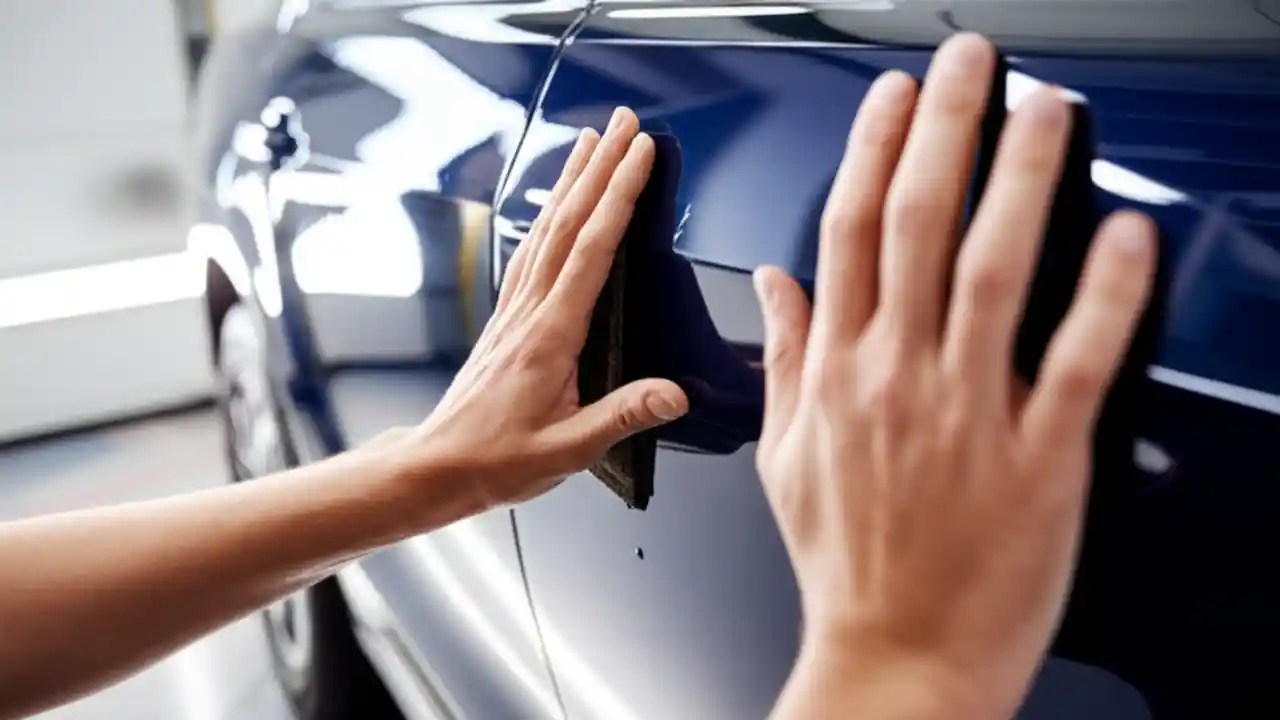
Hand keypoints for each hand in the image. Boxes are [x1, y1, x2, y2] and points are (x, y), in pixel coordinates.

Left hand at [395, 108, 686, 513]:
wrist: (440, 465)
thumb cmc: (498, 460)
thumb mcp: (569, 449)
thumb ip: (623, 415)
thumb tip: (674, 393)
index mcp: (551, 336)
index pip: (593, 250)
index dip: (619, 196)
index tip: (640, 155)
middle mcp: (530, 311)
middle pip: (569, 222)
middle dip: (600, 167)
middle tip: (624, 123)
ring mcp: (515, 310)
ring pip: (546, 229)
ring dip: (572, 180)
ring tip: (591, 142)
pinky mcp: (508, 318)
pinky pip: (531, 251)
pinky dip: (549, 215)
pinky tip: (557, 203)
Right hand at [755, 35, 1155, 717]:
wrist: (896, 657)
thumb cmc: (847, 561)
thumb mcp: (788, 455)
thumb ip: (789, 354)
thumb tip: (777, 281)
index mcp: (841, 374)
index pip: (850, 234)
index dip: (872, 152)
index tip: (894, 97)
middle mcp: (899, 379)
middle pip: (919, 227)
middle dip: (946, 129)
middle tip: (972, 63)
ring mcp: (968, 415)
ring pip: (994, 272)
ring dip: (1022, 181)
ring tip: (1045, 110)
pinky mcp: (1038, 458)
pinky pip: (1074, 363)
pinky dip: (1100, 295)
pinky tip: (1122, 235)